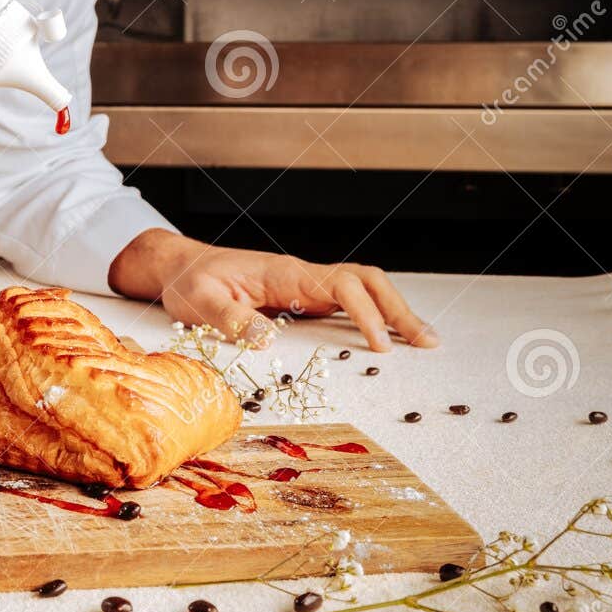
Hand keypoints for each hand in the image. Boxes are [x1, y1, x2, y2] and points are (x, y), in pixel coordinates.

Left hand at [109, 230, 438, 351]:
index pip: (340, 286)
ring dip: (395, 311)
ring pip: (364, 289)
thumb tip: (267, 342)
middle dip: (400, 310)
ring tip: (424, 340)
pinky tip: (391, 336)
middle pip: (366, 282)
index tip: (381, 345)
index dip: (365, 314)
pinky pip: (348, 303)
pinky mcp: (304, 298)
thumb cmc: (191, 281)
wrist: (182, 266)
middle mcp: (303, 276)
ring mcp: (307, 286)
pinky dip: (374, 317)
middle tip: (428, 342)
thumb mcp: (200, 302)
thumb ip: (231, 319)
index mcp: (285, 273)